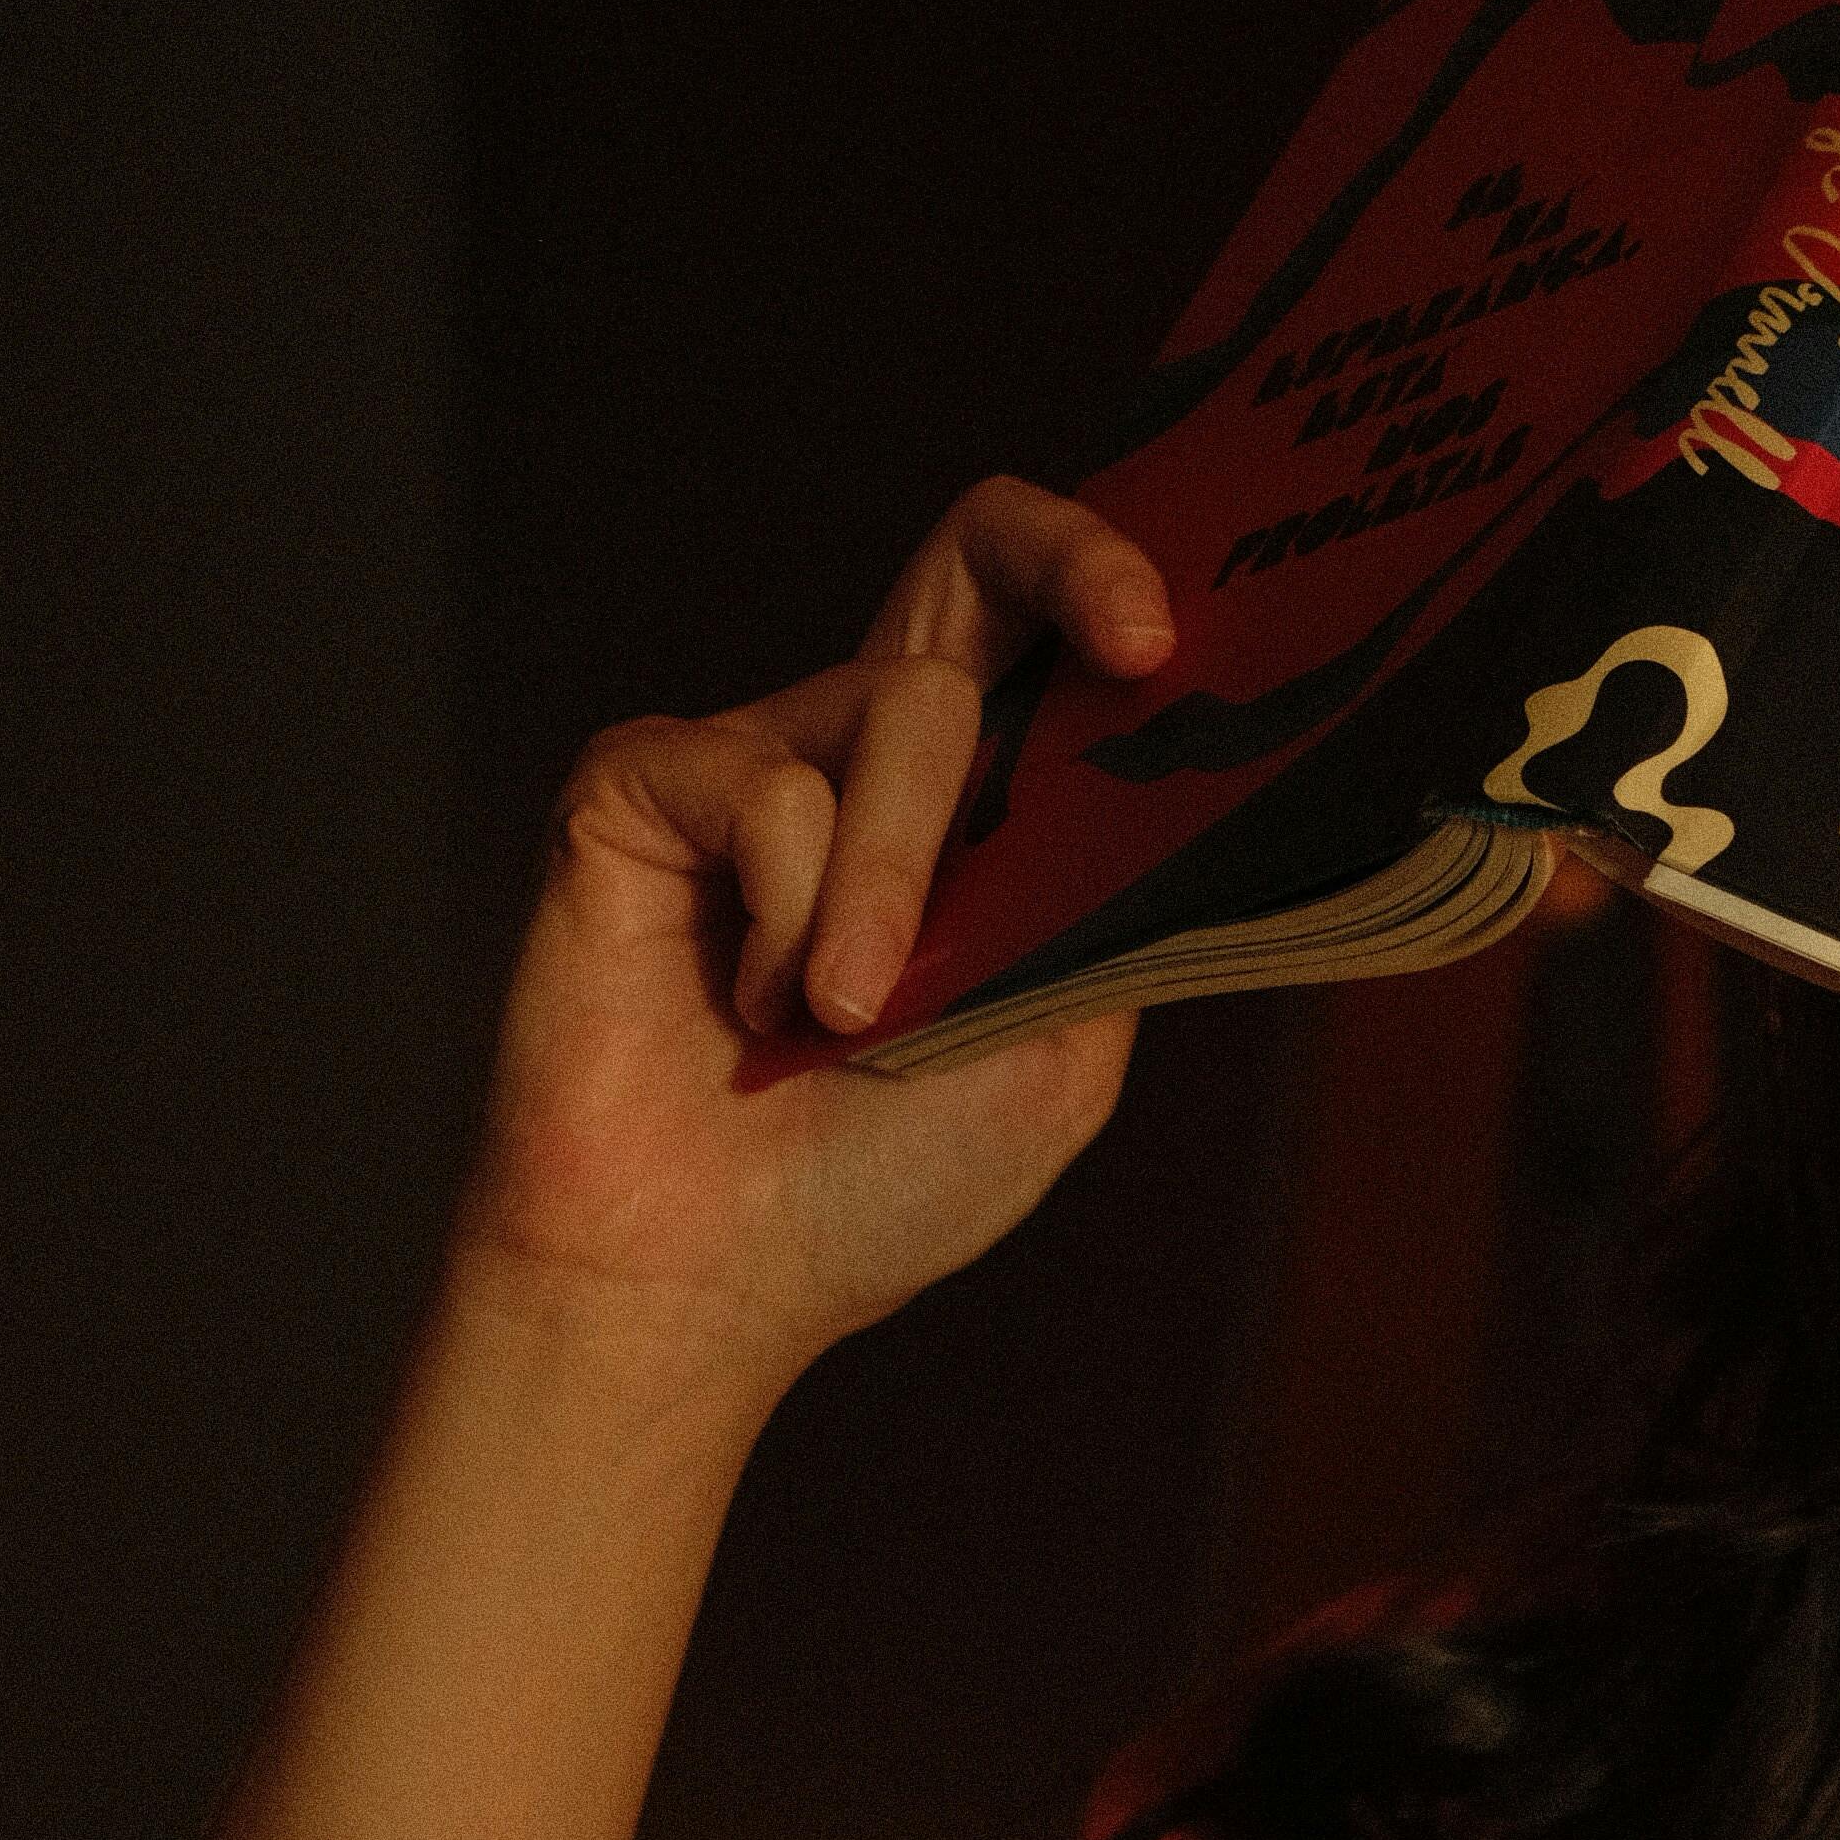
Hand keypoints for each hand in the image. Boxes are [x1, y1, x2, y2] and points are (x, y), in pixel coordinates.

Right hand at [449, 478, 1178, 1395]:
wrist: (699, 1285)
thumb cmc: (874, 1183)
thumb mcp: (1058, 1051)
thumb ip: (1114, 909)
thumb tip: (1197, 788)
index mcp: (977, 811)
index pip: (1056, 640)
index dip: (1129, 592)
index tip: (1182, 646)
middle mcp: (868, 755)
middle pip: (975, 556)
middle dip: (1076, 554)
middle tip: (1143, 639)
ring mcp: (756, 755)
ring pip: (904, 705)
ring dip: (899, 881)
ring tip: (842, 1018)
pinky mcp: (642, 787)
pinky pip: (766, 782)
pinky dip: (785, 910)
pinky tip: (747, 1008)